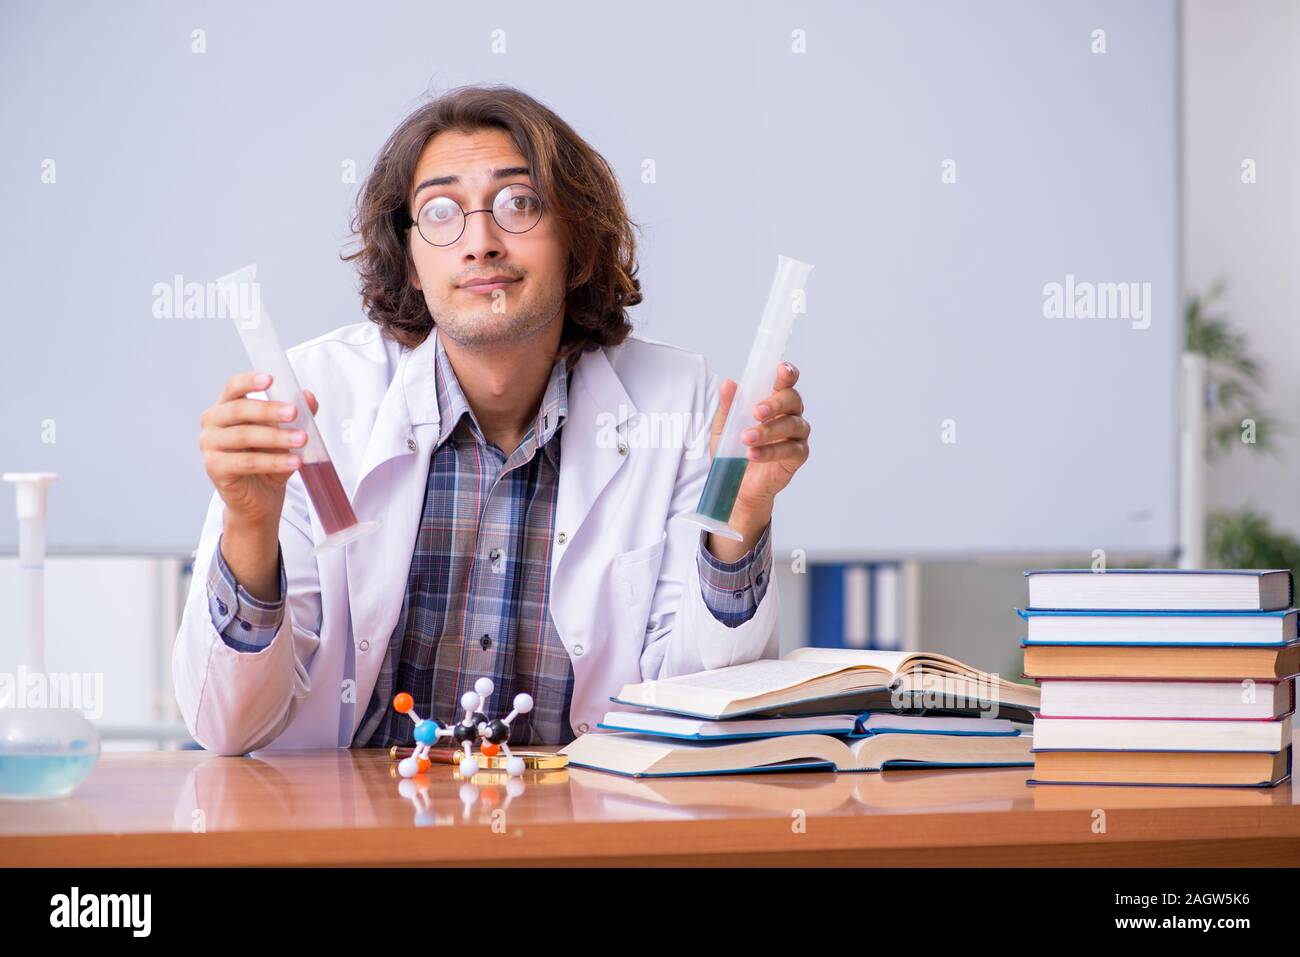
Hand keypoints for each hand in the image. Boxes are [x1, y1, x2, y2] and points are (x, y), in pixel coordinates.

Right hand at [199, 373, 317, 601]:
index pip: (233, 387)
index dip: (250, 382)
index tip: (271, 379)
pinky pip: (245, 462)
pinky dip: (273, 462)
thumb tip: (310, 398)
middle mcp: (212, 423)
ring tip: (302, 439)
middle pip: (238, 410)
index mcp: (226, 407)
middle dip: (269, 410)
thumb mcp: (286, 434)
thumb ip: (298, 415)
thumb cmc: (269, 459)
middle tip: (294, 413)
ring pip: (243, 436)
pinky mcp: (214, 468)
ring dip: (276, 437)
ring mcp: (209, 446)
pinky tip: (294, 462)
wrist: (260, 498)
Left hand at [705, 361, 809, 551]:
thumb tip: (729, 384)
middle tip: (756, 411)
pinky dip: (770, 452)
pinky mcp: (797, 456)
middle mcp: (791, 414)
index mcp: (775, 401)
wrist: (736, 484)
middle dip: (775, 403)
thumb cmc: (733, 450)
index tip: (780, 371)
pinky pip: (790, 450)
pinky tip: (753, 454)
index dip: (787, 373)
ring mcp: (797, 435)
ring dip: (768, 430)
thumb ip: (728, 406)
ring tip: (746, 439)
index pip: (786, 382)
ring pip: (791, 425)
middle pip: (792, 400)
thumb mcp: (724, 427)